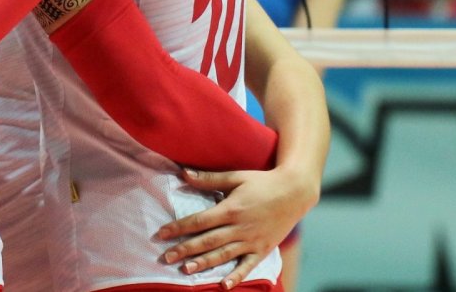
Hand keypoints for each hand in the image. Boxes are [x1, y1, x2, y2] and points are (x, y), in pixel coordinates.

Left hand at [155, 165, 318, 284]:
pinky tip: (223, 286)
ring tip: (186, 270)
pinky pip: (248, 266)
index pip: (198, 221)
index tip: (161, 234)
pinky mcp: (263, 249)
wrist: (294, 192)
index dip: (178, 228)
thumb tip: (183, 174)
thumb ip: (209, 179)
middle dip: (185, 249)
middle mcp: (240, 228)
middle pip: (207, 241)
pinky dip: (236, 277)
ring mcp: (252, 241)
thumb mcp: (235, 177)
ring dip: (204, 264)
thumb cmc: (263, 182)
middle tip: (166, 258)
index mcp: (230, 209)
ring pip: (224, 255)